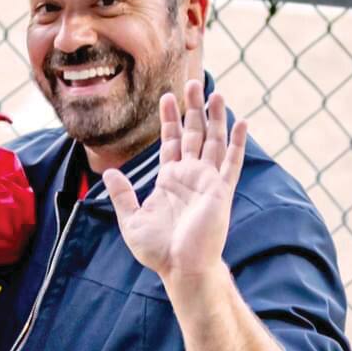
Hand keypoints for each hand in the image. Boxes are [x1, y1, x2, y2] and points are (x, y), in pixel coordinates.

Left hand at [103, 78, 248, 286]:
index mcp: (171, 179)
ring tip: (214, 92)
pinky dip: (238, 143)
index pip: (171, 141)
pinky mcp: (221, 191)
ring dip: (215, 117)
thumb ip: (122, 194)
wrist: (180, 268)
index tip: (167, 96)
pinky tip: (242, 123)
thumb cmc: (158, 250)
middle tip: (192, 82)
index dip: (169, 119)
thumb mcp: (131, 219)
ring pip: (214, 141)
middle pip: (194, 134)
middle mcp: (191, 175)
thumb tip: (110, 172)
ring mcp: (208, 181)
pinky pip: (232, 163)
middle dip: (193, 108)